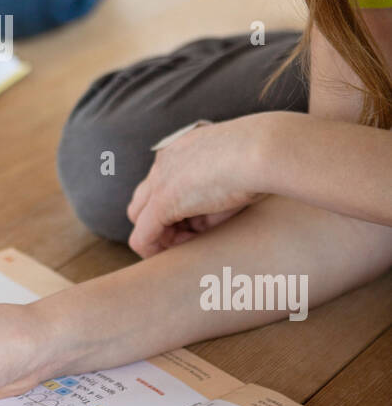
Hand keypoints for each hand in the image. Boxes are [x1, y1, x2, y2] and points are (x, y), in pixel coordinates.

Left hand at [126, 115, 270, 257]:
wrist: (266, 149)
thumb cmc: (261, 161)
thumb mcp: (232, 177)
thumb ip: (211, 199)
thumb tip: (200, 225)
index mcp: (181, 150)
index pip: (162, 184)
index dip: (177, 212)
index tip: (202, 225)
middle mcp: (164, 161)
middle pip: (142, 201)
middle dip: (161, 225)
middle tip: (191, 238)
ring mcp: (160, 179)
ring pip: (138, 218)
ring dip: (162, 238)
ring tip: (195, 243)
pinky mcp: (164, 200)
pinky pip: (143, 236)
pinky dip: (155, 250)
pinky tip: (179, 256)